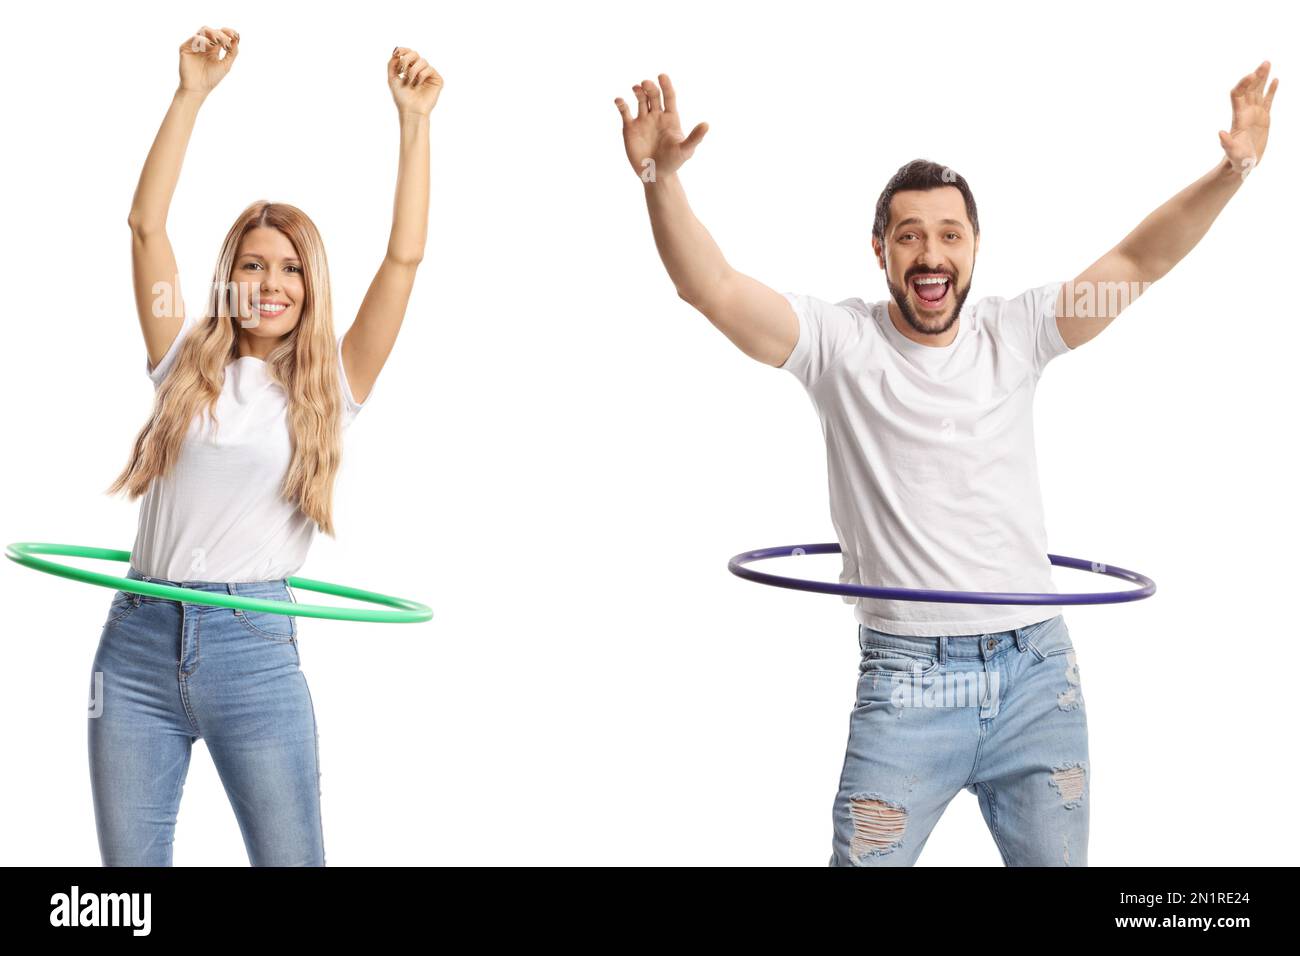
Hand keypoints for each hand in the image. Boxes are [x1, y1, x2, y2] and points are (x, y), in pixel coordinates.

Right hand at [178, 26, 238, 94]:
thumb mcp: (225, 65)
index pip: (221, 34)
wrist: (198, 88)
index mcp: (213, 48)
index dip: (228, 32)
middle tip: (226, 43)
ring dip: (214, 34)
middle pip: (213, 31)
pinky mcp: (185, 47)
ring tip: (219, 42)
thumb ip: (232, 53)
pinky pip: (195, 38)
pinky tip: (210, 46)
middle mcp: (204, 45)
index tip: (236, 36)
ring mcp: (194, 45)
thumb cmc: (211, 79)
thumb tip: (237, 39)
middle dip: (222, 35)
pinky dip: (204, 40)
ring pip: (204, 30)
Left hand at [389, 47, 442, 115]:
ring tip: (410, 82)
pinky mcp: (437, 80)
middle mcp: (420, 71)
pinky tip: (418, 84)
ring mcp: (429, 75)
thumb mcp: (392, 78)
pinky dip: (421, 75)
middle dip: (407, 59)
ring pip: (422, 61)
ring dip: (413, 71)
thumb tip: (396, 52)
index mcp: (410, 69)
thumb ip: (392, 64)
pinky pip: (429, 69)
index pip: (408, 53)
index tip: (396, 53)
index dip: (403, 50)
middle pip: (415, 54)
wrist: (411, 110)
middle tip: (402, 70)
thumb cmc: (402, 98)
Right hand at [615, 73, 708, 181]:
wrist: (655, 175)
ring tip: (636, 88)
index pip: (669, 96)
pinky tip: (619, 100)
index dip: (666, 85)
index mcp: (670, 117)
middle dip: (650, 88)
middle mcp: (656, 116)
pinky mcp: (630, 128)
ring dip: (638, 91)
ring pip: (640, 100)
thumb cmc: (673, 162)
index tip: (662, 76)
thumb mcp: (686, 150)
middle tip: (646, 84)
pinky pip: (625, 112)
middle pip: (654, 95)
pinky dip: (621, 104)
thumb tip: (707, 124)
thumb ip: (695, 137)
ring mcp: (643, 120)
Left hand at [1219, 60, 1277, 179]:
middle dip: (1256, 76)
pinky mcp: (1263, 118)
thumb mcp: (1232, 153)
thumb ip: (1226, 144)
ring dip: (1262, 78)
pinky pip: (1268, 100)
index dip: (1243, 84)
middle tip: (1265, 63)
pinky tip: (1276, 79)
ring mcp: (1255, 114)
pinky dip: (1271, 90)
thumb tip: (1220, 133)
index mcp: (1239, 117)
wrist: (1242, 165)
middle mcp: (1246, 112)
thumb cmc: (1236, 160)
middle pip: (1250, 89)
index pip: (1238, 95)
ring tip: (1267, 63)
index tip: (1251, 75)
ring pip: (1258, 91)